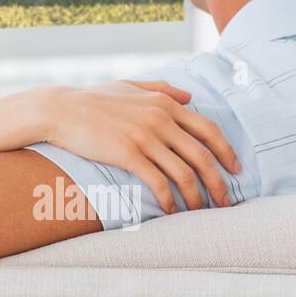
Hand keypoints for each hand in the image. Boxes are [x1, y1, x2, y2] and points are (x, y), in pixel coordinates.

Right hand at [37, 80, 240, 213]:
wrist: (60, 110)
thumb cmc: (93, 98)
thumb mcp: (131, 85)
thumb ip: (162, 88)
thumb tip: (189, 96)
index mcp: (165, 102)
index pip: (209, 129)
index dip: (227, 152)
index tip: (235, 170)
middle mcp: (160, 118)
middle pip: (202, 156)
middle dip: (218, 183)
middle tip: (225, 202)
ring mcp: (144, 136)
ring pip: (184, 172)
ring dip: (196, 197)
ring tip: (200, 211)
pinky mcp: (127, 153)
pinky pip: (158, 181)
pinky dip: (170, 199)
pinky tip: (171, 209)